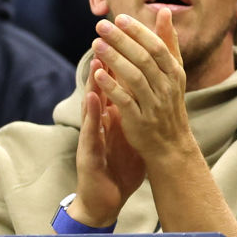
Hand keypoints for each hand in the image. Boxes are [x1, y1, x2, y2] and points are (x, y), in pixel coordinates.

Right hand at [73, 58, 145, 226]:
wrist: (105, 197)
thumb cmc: (117, 163)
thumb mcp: (129, 133)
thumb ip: (134, 111)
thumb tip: (147, 92)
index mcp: (112, 116)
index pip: (115, 87)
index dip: (121, 66)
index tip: (129, 43)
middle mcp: (100, 122)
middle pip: (101, 90)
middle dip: (105, 66)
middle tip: (108, 40)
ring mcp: (93, 135)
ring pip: (93, 105)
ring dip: (95, 84)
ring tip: (98, 62)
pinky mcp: (89, 152)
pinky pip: (91, 130)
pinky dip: (92, 114)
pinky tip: (94, 99)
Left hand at [91, 9, 192, 163]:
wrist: (171, 144)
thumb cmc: (168, 102)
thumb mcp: (173, 71)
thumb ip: (168, 42)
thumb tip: (164, 11)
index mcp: (175, 73)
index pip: (157, 47)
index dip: (139, 32)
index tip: (120, 18)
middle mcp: (167, 87)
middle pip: (144, 59)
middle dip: (122, 40)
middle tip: (101, 26)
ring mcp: (155, 104)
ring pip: (135, 77)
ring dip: (115, 59)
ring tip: (96, 44)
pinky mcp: (140, 120)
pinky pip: (126, 100)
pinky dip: (112, 86)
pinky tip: (98, 73)